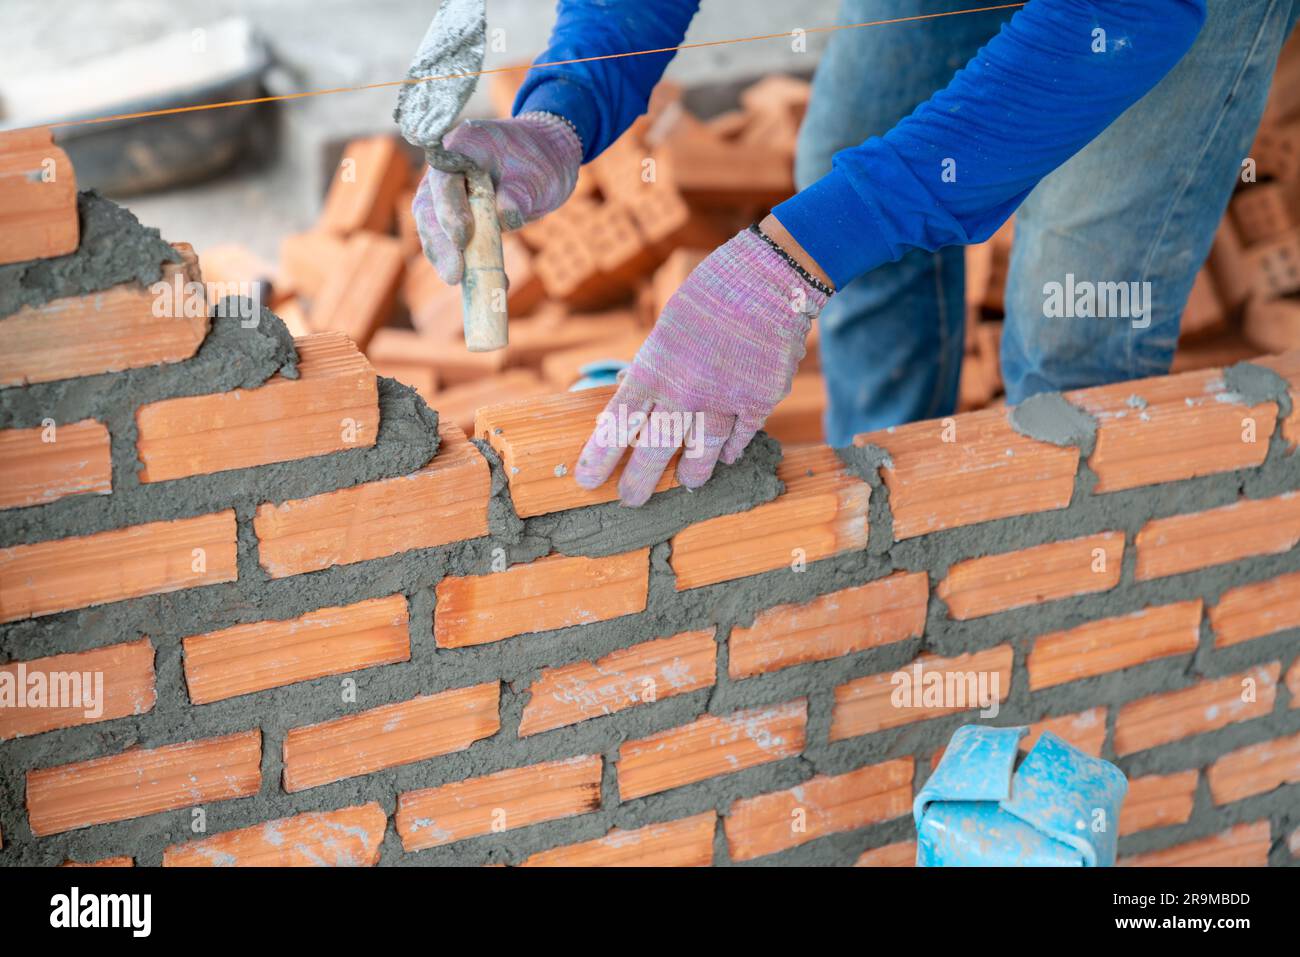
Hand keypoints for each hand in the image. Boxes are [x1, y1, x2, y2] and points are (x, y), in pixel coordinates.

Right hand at [412, 111, 581, 283]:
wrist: (545, 160)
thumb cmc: (540, 160)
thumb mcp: (538, 173)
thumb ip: (519, 193)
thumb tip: (504, 217)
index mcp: (462, 147)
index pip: (444, 180)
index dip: (449, 210)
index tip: (462, 237)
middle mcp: (446, 172)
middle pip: (430, 209)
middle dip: (441, 244)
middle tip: (455, 274)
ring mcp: (447, 197)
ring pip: (435, 230)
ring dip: (446, 259)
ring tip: (464, 283)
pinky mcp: (456, 220)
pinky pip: (453, 244)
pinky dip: (467, 265)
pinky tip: (488, 284)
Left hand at [574, 226, 830, 506]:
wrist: (771, 276)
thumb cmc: (713, 291)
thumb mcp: (668, 328)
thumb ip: (656, 369)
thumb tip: (639, 395)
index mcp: (654, 370)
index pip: (617, 426)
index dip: (600, 458)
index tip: (587, 480)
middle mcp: (685, 392)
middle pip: (653, 452)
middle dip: (638, 483)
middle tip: (631, 499)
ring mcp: (724, 401)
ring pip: (702, 454)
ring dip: (690, 473)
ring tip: (685, 483)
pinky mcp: (759, 402)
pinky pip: (741, 438)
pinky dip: (733, 448)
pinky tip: (728, 456)